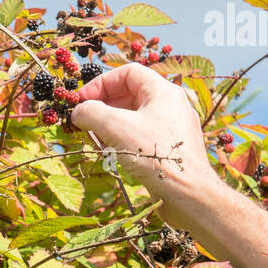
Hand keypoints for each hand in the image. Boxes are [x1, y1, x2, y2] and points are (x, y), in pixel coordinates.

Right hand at [71, 63, 219, 220]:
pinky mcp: (170, 148)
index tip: (83, 100)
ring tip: (95, 138)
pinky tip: (112, 153)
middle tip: (84, 119)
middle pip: (130, 93)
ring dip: (110, 123)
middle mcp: (170, 105)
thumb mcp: (116, 128)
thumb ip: (92, 113)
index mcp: (163, 91)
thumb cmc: (157, 155)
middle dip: (103, 104)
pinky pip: (141, 134)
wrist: (190, 194)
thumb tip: (78, 112)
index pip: (128, 72)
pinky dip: (123, 138)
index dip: (101, 82)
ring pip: (134, 116)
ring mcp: (172, 127)